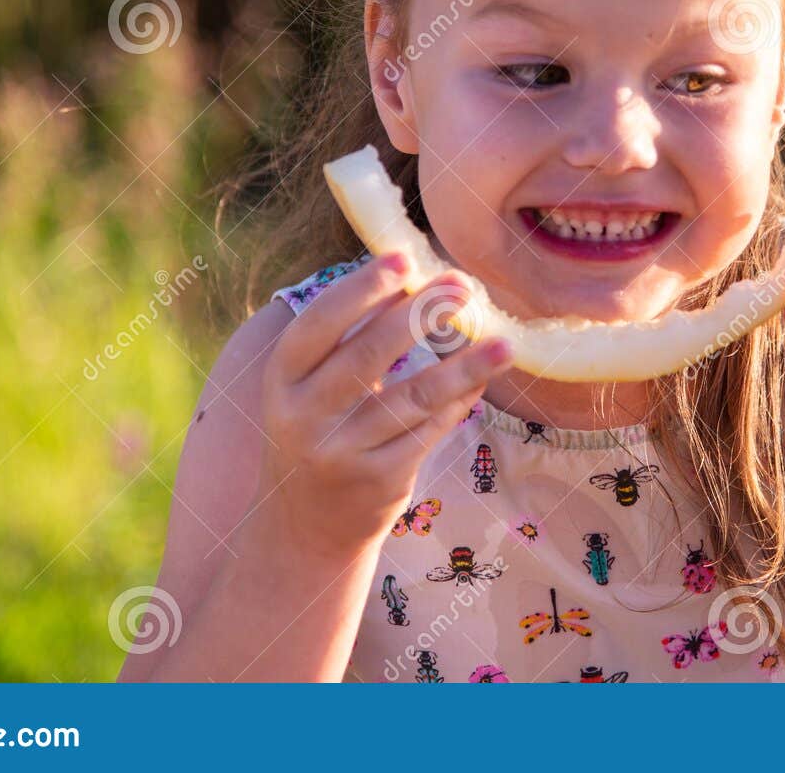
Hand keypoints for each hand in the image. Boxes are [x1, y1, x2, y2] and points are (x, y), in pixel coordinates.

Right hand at [253, 254, 512, 554]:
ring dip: (463, 366)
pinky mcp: (380, 481)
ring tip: (502, 342)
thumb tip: (409, 279)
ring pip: (414, 397)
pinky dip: (459, 402)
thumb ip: (348, 338)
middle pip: (368, 355)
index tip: (405, 257)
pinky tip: (481, 380)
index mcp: (281, 379)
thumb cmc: (319, 429)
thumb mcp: (310, 386)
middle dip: (420, 314)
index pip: (320, 323)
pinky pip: (429, 431)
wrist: (306, 527)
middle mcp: (304, 416)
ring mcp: (342, 452)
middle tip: (461, 285)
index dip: (362, 288)